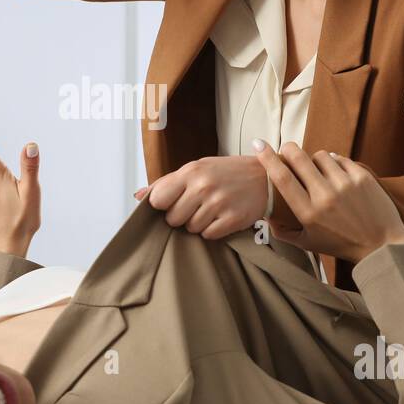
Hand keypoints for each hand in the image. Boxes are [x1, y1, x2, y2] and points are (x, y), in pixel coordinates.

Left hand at [132, 155, 267, 239]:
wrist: (265, 177)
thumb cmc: (225, 173)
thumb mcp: (196, 168)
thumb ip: (166, 182)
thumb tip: (138, 196)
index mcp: (191, 171)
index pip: (158, 199)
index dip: (164, 205)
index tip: (173, 203)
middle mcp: (203, 186)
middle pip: (173, 219)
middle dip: (181, 217)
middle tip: (196, 207)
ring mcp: (219, 203)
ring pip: (191, 229)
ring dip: (199, 224)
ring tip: (212, 210)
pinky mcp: (233, 219)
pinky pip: (209, 235)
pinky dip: (213, 230)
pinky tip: (221, 218)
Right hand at [253, 139, 403, 263]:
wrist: (381, 245)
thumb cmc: (340, 244)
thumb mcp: (307, 243)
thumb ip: (283, 232)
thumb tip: (265, 214)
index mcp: (308, 213)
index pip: (282, 178)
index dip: (267, 158)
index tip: (258, 145)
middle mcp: (325, 196)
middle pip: (298, 158)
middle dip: (288, 148)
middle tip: (287, 150)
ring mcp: (345, 184)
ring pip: (320, 155)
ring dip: (314, 159)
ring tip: (318, 171)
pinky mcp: (362, 177)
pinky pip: (340, 159)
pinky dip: (334, 162)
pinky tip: (336, 174)